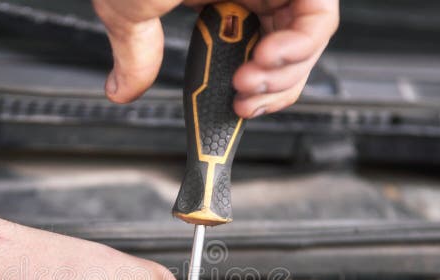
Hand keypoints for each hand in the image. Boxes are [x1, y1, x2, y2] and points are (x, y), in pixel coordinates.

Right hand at [92, 0, 338, 116]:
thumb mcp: (127, 13)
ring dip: (283, 75)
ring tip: (249, 83)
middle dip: (270, 88)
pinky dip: (300, 47)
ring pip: (308, 38)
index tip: (237, 106)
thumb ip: (135, 54)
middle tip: (243, 102)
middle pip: (288, 49)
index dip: (254, 87)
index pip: (254, 48)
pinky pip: (319, 16)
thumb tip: (121, 88)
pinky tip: (266, 59)